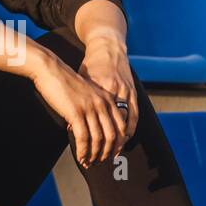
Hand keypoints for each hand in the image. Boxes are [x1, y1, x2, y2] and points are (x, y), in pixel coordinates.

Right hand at [29, 46, 132, 168]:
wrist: (51, 70)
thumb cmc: (66, 82)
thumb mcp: (87, 93)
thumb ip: (94, 106)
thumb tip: (94, 126)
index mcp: (107, 99)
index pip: (120, 126)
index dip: (118, 143)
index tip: (112, 154)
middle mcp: (102, 104)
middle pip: (112, 136)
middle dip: (107, 152)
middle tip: (100, 162)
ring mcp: (90, 108)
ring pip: (98, 139)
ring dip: (94, 154)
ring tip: (88, 162)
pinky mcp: (76, 113)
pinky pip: (83, 138)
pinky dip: (83, 151)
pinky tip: (80, 157)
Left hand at [79, 33, 138, 147]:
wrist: (107, 46)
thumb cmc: (90, 66)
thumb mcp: (80, 84)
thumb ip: (78, 103)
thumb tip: (71, 127)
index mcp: (96, 92)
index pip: (92, 123)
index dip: (89, 141)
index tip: (83, 153)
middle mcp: (112, 94)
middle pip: (109, 127)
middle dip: (103, 146)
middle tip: (96, 159)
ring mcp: (124, 93)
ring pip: (123, 124)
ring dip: (117, 142)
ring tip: (111, 154)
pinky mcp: (132, 92)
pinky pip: (133, 116)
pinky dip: (129, 129)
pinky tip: (124, 139)